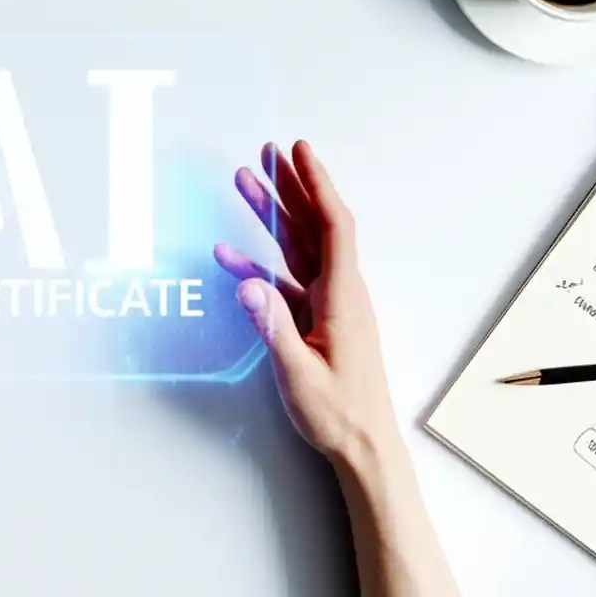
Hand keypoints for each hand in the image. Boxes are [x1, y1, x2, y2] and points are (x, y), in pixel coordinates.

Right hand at [215, 140, 399, 464]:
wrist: (363, 444)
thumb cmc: (339, 413)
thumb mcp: (299, 373)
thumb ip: (272, 327)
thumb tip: (247, 282)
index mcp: (343, 296)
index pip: (333, 224)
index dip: (316, 184)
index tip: (298, 151)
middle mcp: (340, 292)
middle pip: (315, 225)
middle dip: (291, 186)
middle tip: (269, 152)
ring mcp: (329, 305)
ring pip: (300, 247)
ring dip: (275, 215)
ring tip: (248, 183)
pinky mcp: (316, 320)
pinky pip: (287, 281)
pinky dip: (260, 263)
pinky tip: (232, 254)